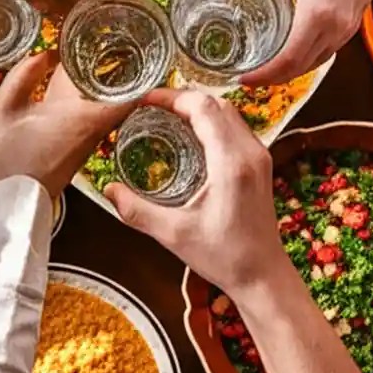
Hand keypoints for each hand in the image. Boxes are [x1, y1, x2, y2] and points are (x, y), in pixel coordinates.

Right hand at [0, 51, 133, 195]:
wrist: (15, 197)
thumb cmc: (9, 155)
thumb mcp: (5, 108)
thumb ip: (24, 75)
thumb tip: (48, 54)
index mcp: (84, 115)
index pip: (130, 93)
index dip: (138, 70)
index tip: (137, 48)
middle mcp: (97, 126)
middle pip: (125, 94)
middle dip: (126, 68)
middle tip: (123, 42)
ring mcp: (94, 136)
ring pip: (114, 103)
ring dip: (113, 81)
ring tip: (107, 53)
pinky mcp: (86, 144)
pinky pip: (101, 112)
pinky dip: (99, 95)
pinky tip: (85, 80)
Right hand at [104, 89, 288, 296]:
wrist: (263, 276)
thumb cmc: (224, 256)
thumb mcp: (173, 235)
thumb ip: (137, 211)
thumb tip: (108, 189)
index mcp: (231, 163)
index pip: (204, 108)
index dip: (173, 97)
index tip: (145, 101)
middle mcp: (250, 152)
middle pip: (217, 104)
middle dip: (184, 98)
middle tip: (152, 107)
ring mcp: (260, 157)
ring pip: (230, 113)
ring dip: (200, 108)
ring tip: (168, 117)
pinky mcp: (261, 165)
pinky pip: (236, 128)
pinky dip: (212, 121)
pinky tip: (190, 136)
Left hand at [240, 0, 372, 84]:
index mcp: (316, 13)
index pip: (287, 60)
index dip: (264, 75)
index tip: (243, 78)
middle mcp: (335, 27)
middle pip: (300, 69)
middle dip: (272, 79)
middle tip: (248, 78)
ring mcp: (347, 28)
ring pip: (315, 64)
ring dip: (291, 72)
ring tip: (266, 70)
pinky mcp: (353, 24)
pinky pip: (328, 52)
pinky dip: (308, 60)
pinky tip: (292, 54)